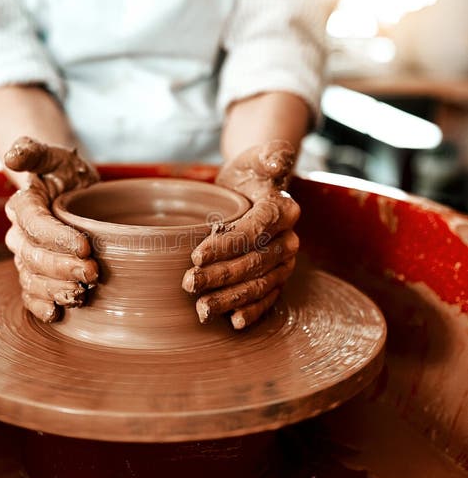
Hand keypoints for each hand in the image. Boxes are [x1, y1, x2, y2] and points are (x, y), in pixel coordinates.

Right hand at [4, 136, 99, 321]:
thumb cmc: (64, 172)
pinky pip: (31, 295)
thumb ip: (34, 151)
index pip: (35, 224)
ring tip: (81, 294)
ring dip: (55, 290)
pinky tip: (57, 314)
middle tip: (93, 273)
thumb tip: (12, 156)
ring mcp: (26, 257)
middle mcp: (19, 234)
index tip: (85, 246)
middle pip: (34, 257)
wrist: (70, 191)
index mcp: (23, 206)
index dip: (57, 238)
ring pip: (32, 279)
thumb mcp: (54, 155)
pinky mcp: (36, 274)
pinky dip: (41, 306)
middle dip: (62, 268)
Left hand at [182, 142, 299, 329]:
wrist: (256, 190)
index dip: (226, 245)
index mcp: (283, 210)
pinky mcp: (276, 277)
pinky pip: (267, 298)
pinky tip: (234, 323)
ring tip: (202, 309)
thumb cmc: (252, 173)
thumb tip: (279, 162)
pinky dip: (252, 311)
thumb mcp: (258, 156)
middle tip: (189, 284)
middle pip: (254, 262)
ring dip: (230, 300)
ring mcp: (284, 262)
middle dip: (221, 276)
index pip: (254, 231)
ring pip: (259, 284)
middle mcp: (288, 239)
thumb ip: (271, 154)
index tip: (196, 255)